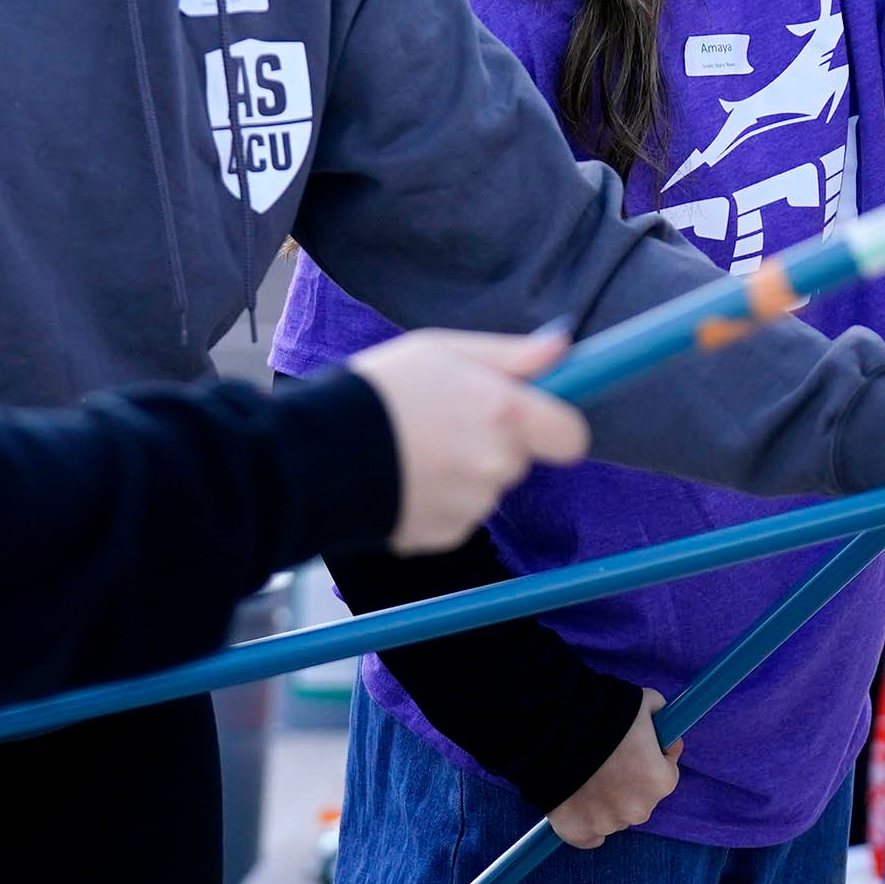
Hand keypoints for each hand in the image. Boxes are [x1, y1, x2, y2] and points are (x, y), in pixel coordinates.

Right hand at [348, 328, 591, 553]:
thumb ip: (510, 355)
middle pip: (519, 459)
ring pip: (485, 486)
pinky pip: (457, 514)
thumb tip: (563, 348)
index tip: (533, 418)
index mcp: (504, 413)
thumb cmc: (377, 391)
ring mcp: (473, 505)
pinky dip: (437, 500)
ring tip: (412, 449)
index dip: (555, 426)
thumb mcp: (441, 350)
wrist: (313, 455)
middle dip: (493, 443)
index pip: (571, 436)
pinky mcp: (446, 535)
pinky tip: (402, 478)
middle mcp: (497, 464)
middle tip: (442, 421)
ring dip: (461, 472)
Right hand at [548, 687, 678, 848]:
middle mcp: (639, 810)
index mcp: (662, 781)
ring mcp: (607, 824)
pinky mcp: (577, 832)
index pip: (665, 772)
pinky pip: (588, 836)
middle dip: (628, 782)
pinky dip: (584, 823)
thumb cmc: (605, 712)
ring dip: (605, 800)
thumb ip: (662, 724)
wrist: (556, 726)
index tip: (633, 745)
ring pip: (614, 814)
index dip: (650, 756)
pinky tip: (577, 804)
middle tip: (606, 759)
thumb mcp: (648, 704)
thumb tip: (666, 735)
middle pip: (639, 798)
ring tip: (585, 773)